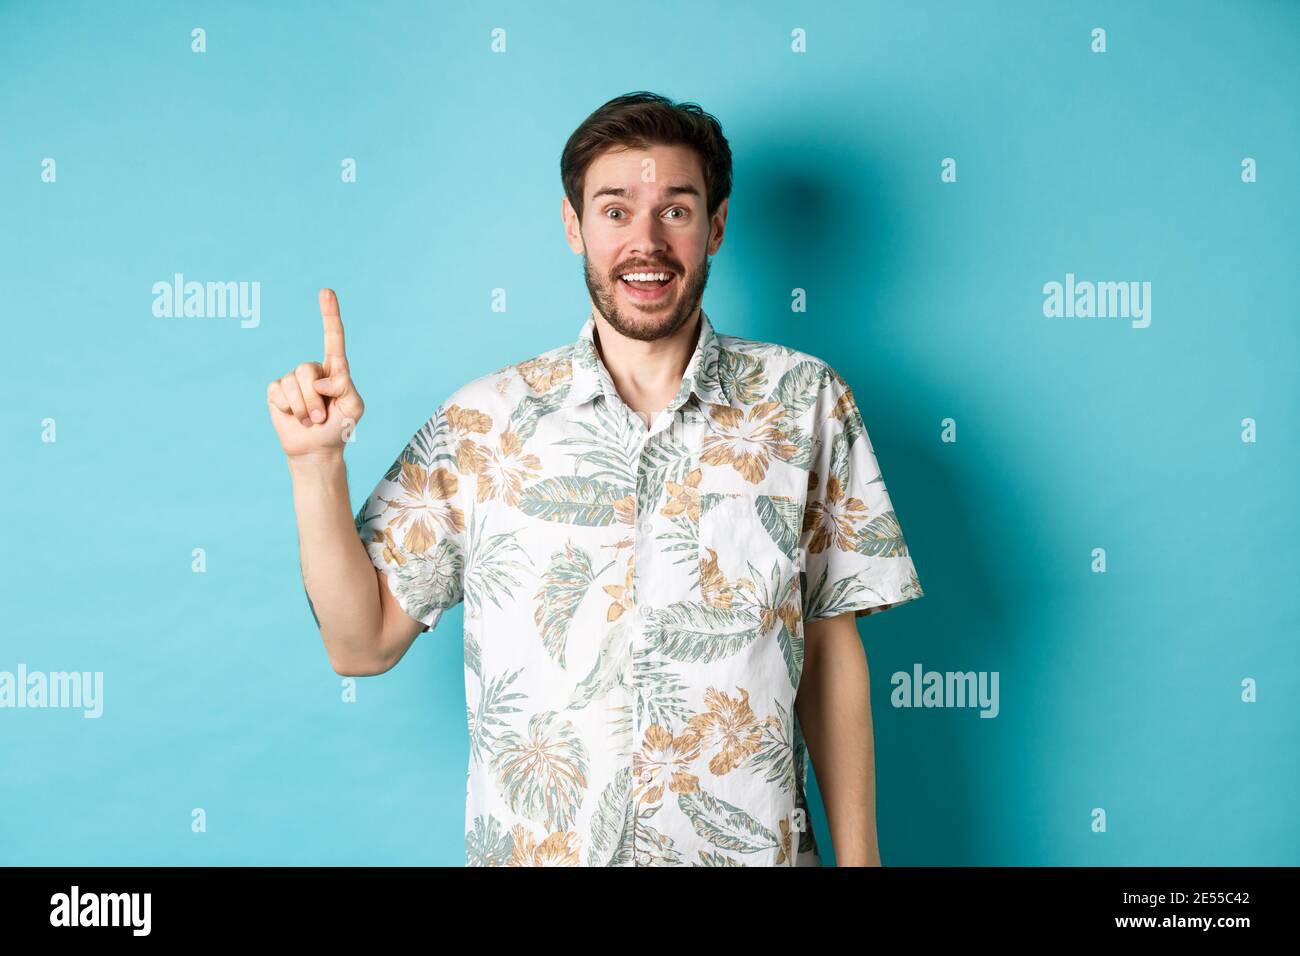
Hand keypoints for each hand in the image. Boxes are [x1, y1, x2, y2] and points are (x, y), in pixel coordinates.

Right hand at [266, 288, 365, 458]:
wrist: (316, 450)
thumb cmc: (339, 427)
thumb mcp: (354, 407)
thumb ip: (344, 387)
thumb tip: (319, 380)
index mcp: (335, 370)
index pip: (333, 339)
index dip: (330, 315)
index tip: (326, 292)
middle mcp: (313, 371)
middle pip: (306, 369)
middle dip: (313, 400)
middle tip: (321, 418)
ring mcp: (293, 380)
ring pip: (292, 383)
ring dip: (303, 409)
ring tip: (311, 420)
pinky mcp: (277, 391)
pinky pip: (278, 393)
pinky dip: (288, 409)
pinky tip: (294, 417)